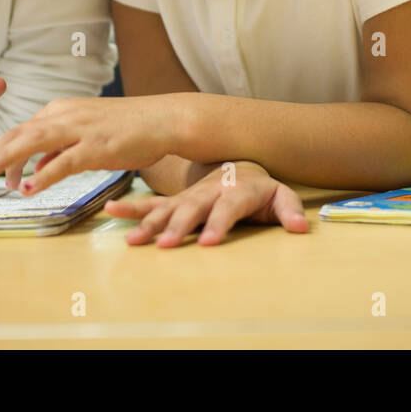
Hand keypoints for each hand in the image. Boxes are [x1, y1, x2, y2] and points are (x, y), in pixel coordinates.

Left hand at [0, 95, 183, 191]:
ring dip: (5, 161)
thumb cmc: (127, 128)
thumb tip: (37, 166)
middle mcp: (65, 115)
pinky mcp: (97, 146)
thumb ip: (60, 147)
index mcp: (60, 110)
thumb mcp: (86, 132)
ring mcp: (81, 129)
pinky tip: (26, 188)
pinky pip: (63, 161)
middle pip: (18, 134)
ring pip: (34, 142)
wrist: (164, 119)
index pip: (20, 130)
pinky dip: (42, 174)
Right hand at [103, 161, 307, 246]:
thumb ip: (289, 210)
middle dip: (179, 226)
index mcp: (237, 189)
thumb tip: (300, 228)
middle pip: (192, 207)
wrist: (240, 166)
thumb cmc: (261, 189)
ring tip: (135, 241)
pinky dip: (131, 209)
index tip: (208, 243)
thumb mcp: (281, 195)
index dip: (218, 223)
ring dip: (151, 223)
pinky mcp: (175, 200)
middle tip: (166, 245)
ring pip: (168, 207)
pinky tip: (110, 211)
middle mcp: (209, 190)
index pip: (228, 207)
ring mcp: (189, 195)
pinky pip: (150, 203)